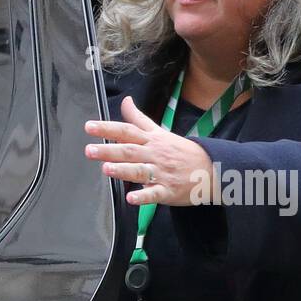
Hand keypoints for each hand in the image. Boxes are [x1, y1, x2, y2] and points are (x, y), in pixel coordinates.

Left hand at [84, 96, 215, 205]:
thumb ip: (139, 118)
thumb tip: (125, 101)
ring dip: (123, 170)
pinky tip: (131, 199)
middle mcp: (154, 155)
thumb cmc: (181, 150)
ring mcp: (161, 173)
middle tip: (89, 150)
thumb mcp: (160, 131)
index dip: (107, 129)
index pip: (127, 131)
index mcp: (151, 140)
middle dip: (109, 150)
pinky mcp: (168, 191)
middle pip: (130, 151)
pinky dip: (143, 197)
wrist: (211, 168)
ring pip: (140, 171)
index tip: (89, 127)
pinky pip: (154, 194)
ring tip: (106, 169)